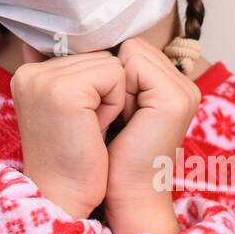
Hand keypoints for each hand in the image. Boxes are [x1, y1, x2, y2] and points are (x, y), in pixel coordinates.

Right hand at [11, 51, 125, 220]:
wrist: (64, 195)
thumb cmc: (72, 156)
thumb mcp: (63, 107)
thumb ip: (70, 75)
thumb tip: (87, 46)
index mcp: (28, 73)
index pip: (84, 54)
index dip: (94, 88)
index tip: (77, 120)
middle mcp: (31, 71)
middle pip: (98, 56)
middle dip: (103, 92)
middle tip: (84, 127)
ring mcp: (45, 79)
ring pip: (109, 64)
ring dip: (110, 98)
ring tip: (89, 128)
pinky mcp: (66, 90)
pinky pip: (115, 76)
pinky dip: (114, 105)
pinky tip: (95, 129)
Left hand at [103, 38, 200, 233]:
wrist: (121, 194)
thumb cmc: (105, 154)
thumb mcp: (103, 103)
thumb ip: (101, 70)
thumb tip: (52, 39)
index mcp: (169, 82)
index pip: (130, 47)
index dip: (107, 72)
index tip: (105, 108)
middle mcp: (181, 82)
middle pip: (129, 46)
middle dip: (108, 76)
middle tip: (110, 115)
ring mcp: (182, 89)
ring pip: (129, 51)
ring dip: (110, 83)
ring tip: (116, 118)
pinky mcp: (174, 98)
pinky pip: (131, 67)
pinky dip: (116, 91)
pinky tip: (121, 120)